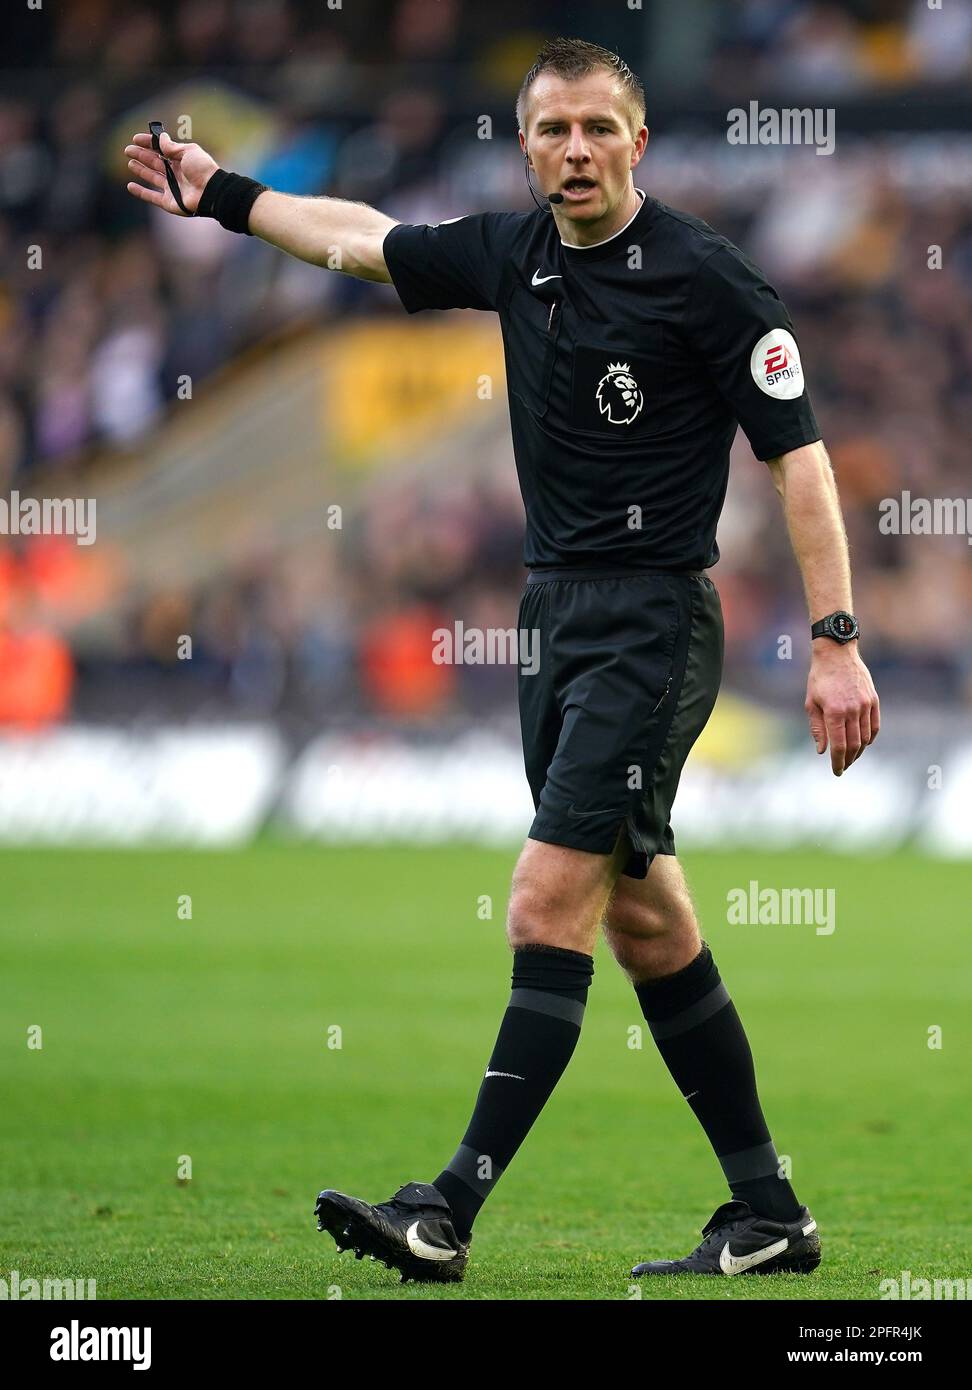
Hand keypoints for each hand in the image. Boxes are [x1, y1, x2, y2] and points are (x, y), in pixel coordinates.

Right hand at [124, 132, 218, 215]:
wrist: (210, 192)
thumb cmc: (202, 169)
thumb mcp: (188, 151)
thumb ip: (172, 146)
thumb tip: (160, 138)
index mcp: (180, 159)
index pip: (160, 149)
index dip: (148, 143)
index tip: (136, 139)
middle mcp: (175, 173)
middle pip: (154, 162)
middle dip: (141, 155)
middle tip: (128, 150)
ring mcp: (171, 187)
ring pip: (152, 177)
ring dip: (140, 170)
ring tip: (130, 163)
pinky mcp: (169, 201)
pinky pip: (151, 196)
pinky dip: (141, 192)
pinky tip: (130, 186)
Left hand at [805, 641, 879, 775]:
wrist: (836, 654)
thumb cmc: (819, 679)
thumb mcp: (811, 703)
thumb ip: (818, 729)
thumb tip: (822, 751)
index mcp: (834, 712)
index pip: (839, 746)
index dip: (838, 762)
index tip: (836, 771)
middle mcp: (852, 710)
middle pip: (854, 745)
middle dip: (848, 760)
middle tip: (843, 767)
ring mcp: (865, 705)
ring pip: (865, 737)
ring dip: (859, 751)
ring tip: (851, 757)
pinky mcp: (873, 700)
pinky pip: (874, 726)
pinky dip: (869, 738)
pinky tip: (863, 744)